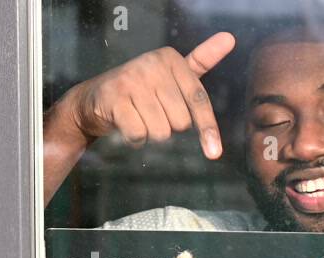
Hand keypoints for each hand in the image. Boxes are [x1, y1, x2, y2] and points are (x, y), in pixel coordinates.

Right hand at [60, 32, 234, 158]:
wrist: (94, 99)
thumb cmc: (140, 90)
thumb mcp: (171, 74)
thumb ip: (200, 60)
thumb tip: (229, 38)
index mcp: (171, 59)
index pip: (198, 100)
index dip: (208, 129)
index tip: (214, 153)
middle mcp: (152, 65)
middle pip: (180, 122)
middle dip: (168, 127)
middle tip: (151, 114)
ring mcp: (132, 81)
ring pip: (160, 132)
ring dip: (150, 134)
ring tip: (138, 118)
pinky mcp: (115, 99)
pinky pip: (139, 134)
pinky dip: (134, 139)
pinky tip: (126, 125)